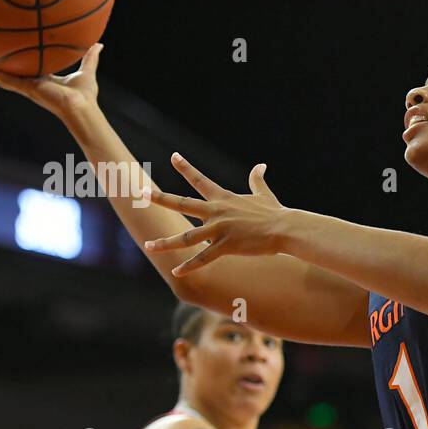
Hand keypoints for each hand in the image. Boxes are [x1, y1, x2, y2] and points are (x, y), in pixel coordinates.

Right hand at [0, 42, 101, 121]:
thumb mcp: (86, 70)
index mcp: (40, 79)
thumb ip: (90, 57)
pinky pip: (4, 79)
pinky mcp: (26, 89)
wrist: (82, 108)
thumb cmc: (86, 95)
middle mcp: (30, 84)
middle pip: (3, 73)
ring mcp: (26, 87)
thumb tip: (99, 43)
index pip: (20, 69)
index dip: (9, 63)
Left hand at [142, 155, 290, 275]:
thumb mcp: (264, 194)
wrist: (285, 229)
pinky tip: (176, 271)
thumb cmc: (275, 213)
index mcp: (224, 199)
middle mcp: (217, 211)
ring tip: (148, 245)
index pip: (200, 180)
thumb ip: (257, 180)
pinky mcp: (226, 246)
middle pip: (182, 203)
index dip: (186, 168)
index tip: (173, 157)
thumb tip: (261, 165)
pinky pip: (203, 258)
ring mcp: (219, 229)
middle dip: (160, 198)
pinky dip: (189, 266)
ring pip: (186, 237)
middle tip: (142, 193)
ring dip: (165, 242)